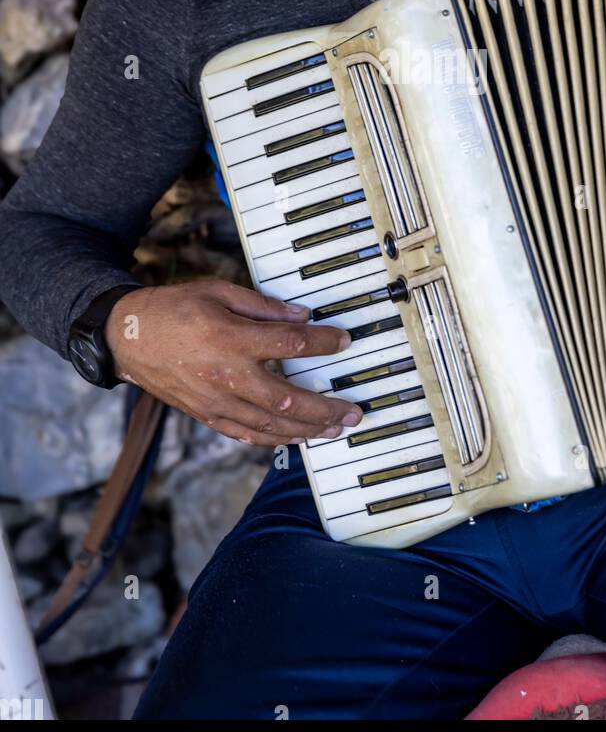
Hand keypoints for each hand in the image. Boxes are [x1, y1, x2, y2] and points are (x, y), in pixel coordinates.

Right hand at [105, 278, 362, 444]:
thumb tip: (302, 317)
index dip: (323, 343)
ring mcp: (216, 401)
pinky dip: (274, 439)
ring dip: (307, 430)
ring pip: (270, 425)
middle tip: (353, 411)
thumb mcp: (219, 292)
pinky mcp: (206, 415)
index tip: (344, 341)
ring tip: (335, 429)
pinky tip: (296, 438)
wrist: (127, 338)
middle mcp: (226, 376)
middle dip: (326, 408)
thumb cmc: (173, 309)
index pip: (290, 343)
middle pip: (288, 400)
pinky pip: (246, 434)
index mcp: (231, 339)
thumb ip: (263, 307)